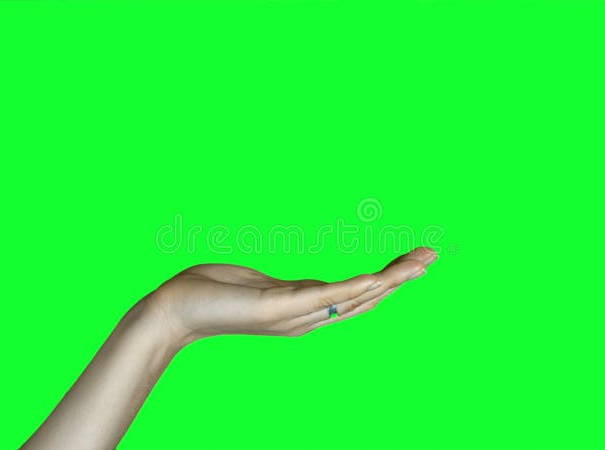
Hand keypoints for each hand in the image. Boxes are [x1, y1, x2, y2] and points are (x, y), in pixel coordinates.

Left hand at [144, 247, 437, 343]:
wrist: (172, 310)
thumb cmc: (211, 293)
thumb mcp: (260, 287)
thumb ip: (289, 288)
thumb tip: (306, 284)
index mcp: (303, 309)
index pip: (355, 296)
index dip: (387, 281)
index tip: (413, 262)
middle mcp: (304, 317)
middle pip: (363, 298)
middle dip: (400, 277)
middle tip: (432, 255)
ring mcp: (292, 315)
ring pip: (350, 297)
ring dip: (387, 280)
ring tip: (417, 263)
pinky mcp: (275, 308)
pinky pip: (321, 298)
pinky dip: (351, 289)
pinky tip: (376, 277)